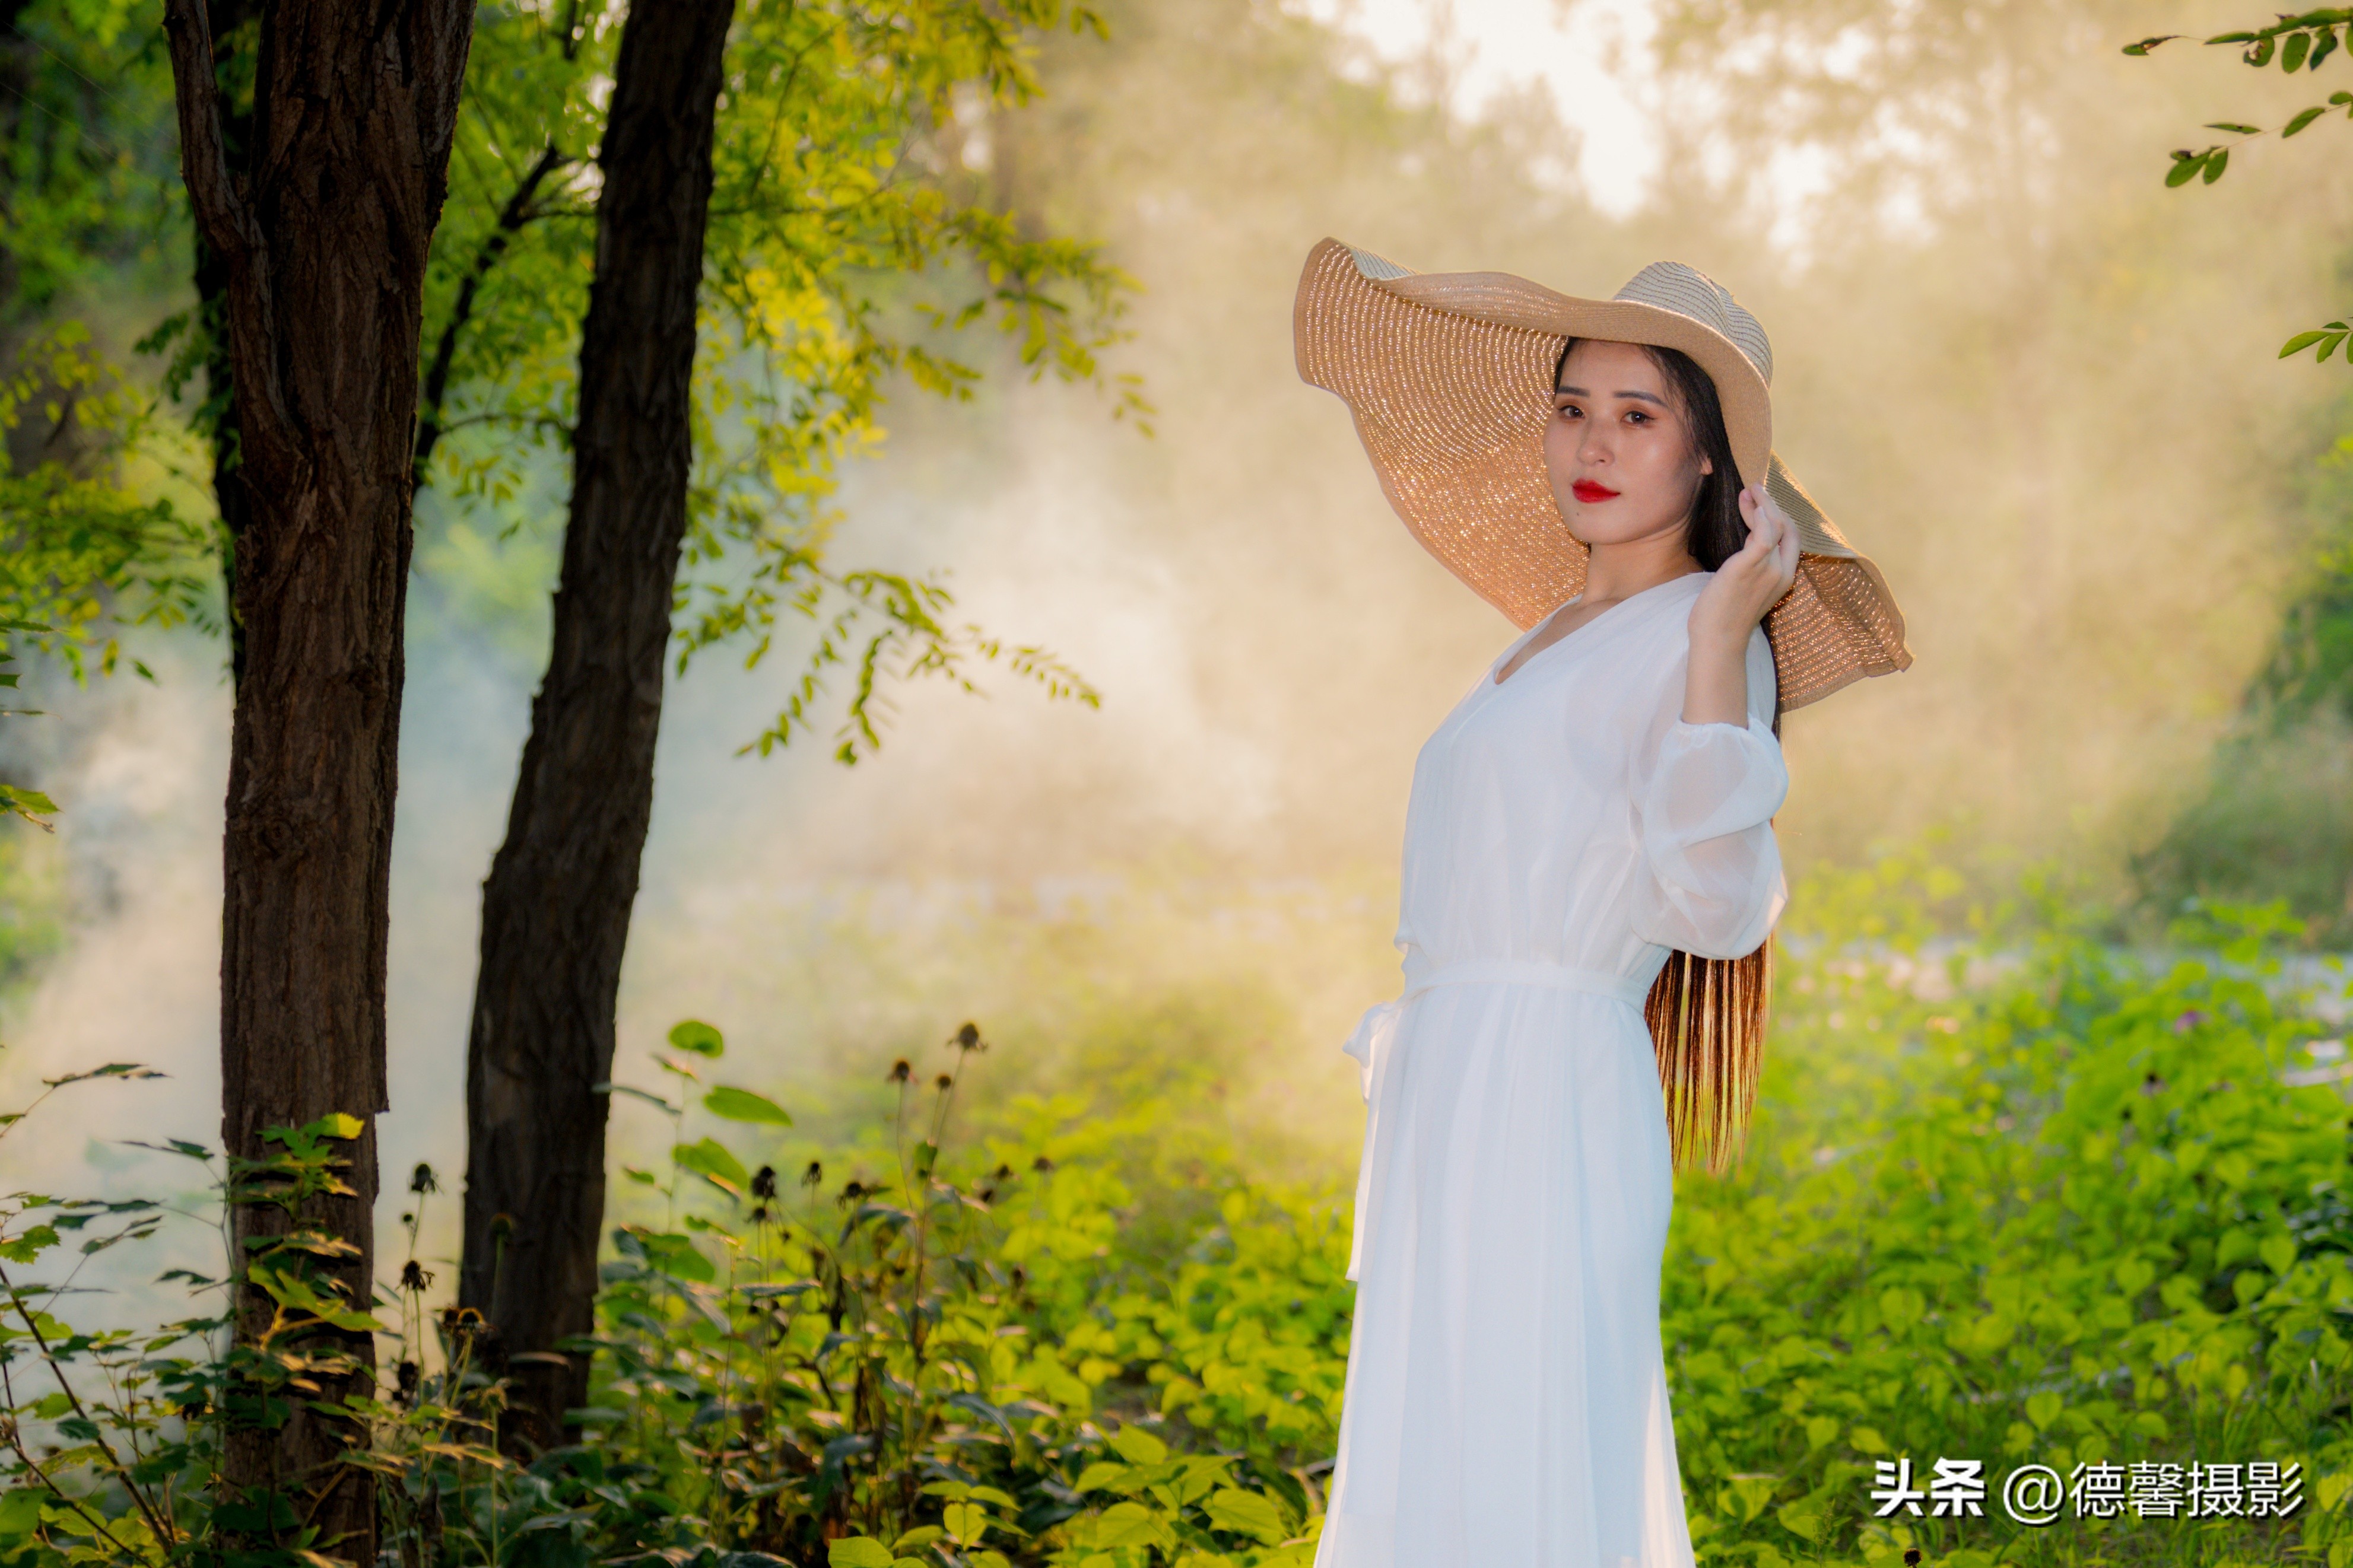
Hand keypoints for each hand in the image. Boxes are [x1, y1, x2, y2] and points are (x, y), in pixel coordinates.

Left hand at [1680, 482, 1798, 725]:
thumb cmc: (1724, 616)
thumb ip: (1752, 567)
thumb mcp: (1745, 588)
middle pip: (1787, 527)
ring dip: (1763, 504)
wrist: (1717, 639)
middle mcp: (1781, 571)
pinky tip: (1751, 504)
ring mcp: (1768, 569)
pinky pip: (1763, 535)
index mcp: (1784, 577)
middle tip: (1754, 489)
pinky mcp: (1749, 566)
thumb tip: (1745, 548)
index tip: (1759, 503)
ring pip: (1775, 525)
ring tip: (1749, 490)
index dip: (1778, 516)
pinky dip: (1760, 516)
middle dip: (1772, 504)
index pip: (1791, 538)